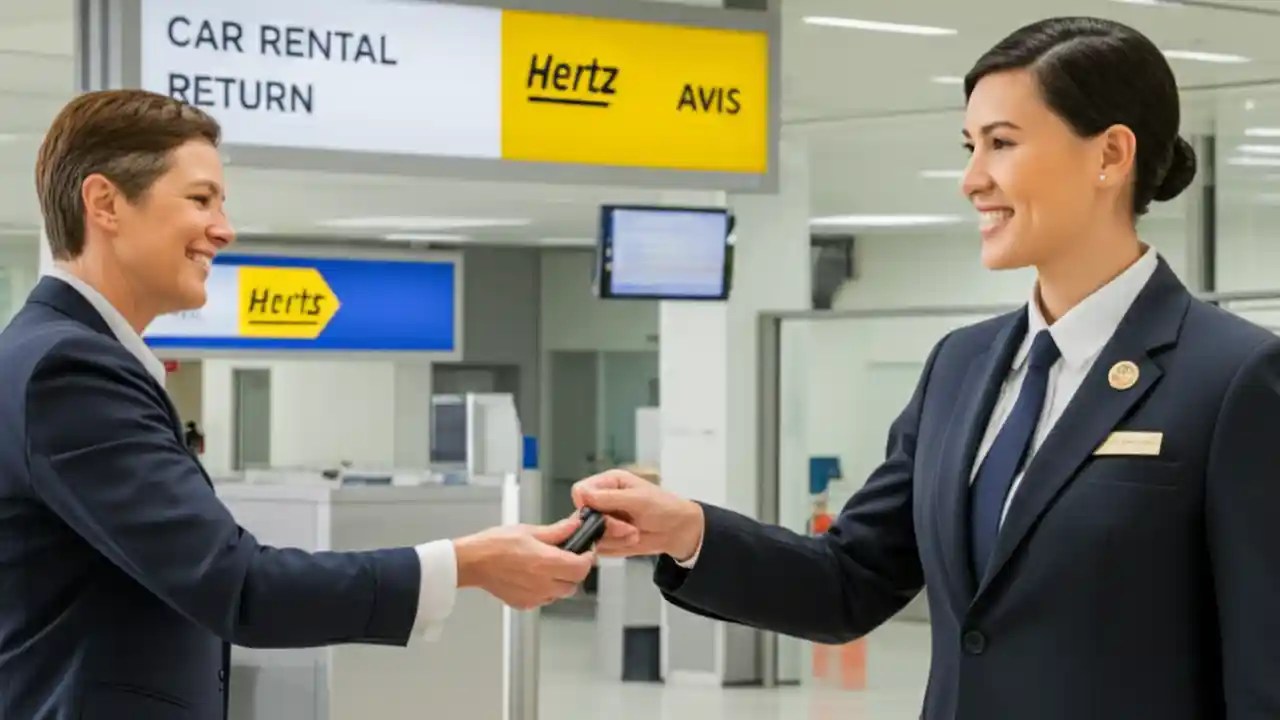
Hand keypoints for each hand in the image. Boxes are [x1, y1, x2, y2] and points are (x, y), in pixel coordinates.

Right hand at [452, 517, 594, 609]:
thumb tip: (576, 524)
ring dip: (561, 582)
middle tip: (567, 557)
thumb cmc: (496, 544)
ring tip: (548, 567)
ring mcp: (534, 597)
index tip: (585, 550)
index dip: (587, 558)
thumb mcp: (530, 531)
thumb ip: (557, 531)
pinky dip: (545, 590)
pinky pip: (544, 599)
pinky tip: (534, 577)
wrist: (473, 562)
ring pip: (560, 593)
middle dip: (575, 570)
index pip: (582, 567)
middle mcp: (544, 583)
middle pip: (574, 583)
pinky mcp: (524, 604)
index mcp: (548, 563)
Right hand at [571, 469, 703, 559]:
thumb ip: (609, 497)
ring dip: (614, 538)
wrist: (678, 530)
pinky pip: (601, 547)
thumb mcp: (638, 499)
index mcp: (608, 483)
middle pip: (583, 516)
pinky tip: (632, 540)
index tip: (602, 514)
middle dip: (606, 526)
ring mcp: (603, 521)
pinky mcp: (608, 539)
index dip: (586, 504)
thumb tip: (581, 493)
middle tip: (627, 528)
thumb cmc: (664, 506)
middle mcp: (602, 501)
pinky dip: (617, 547)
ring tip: (634, 533)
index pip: (580, 490)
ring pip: (591, 534)